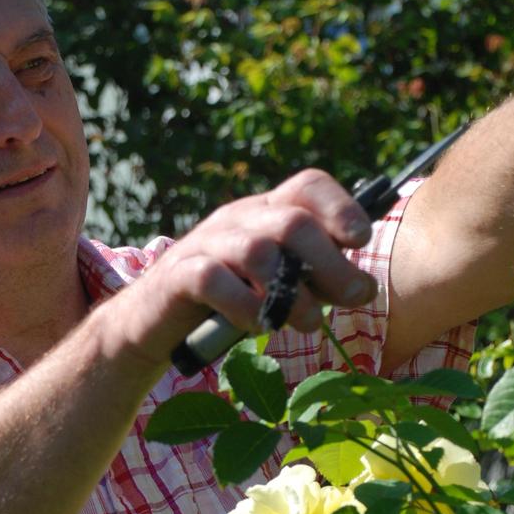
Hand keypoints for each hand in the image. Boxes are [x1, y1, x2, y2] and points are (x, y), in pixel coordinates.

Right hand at [98, 169, 378, 373]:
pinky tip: (256, 327)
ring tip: (306, 324)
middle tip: (354, 296)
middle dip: (330, 263)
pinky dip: (245, 307)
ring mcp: (205, 245)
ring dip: (293, 293)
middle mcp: (237, 220)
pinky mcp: (178, 276)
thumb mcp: (275, 283)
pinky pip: (214, 281)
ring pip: (258, 251)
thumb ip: (313, 279)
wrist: (150, 322)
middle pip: (292, 223)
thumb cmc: (224, 303)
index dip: (340, 206)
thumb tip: (362, 286)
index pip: (307, 186)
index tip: (361, 239)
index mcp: (264, 213)